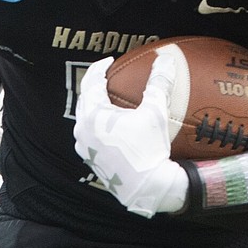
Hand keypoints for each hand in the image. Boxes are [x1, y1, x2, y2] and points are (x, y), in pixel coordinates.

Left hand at [73, 52, 187, 217]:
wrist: (148, 188)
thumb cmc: (150, 149)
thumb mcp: (155, 112)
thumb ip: (159, 83)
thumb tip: (165, 59)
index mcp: (94, 115)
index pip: (91, 82)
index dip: (100, 68)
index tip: (110, 61)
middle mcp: (82, 129)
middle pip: (84, 99)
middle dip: (94, 85)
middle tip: (106, 77)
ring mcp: (84, 146)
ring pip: (84, 118)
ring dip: (93, 105)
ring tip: (106, 99)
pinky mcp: (90, 159)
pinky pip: (87, 134)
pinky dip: (95, 124)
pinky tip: (108, 125)